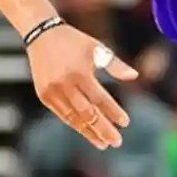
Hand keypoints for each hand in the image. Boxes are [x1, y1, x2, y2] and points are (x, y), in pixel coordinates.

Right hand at [27, 24, 138, 149]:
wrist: (41, 34)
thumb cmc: (74, 41)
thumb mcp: (97, 48)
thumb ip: (116, 65)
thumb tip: (135, 76)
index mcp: (80, 72)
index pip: (100, 99)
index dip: (113, 112)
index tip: (125, 123)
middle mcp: (64, 84)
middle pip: (87, 113)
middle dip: (103, 129)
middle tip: (117, 142)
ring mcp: (52, 91)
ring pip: (73, 118)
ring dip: (89, 132)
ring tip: (103, 143)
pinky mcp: (43, 95)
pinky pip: (62, 114)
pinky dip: (75, 124)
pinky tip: (86, 131)